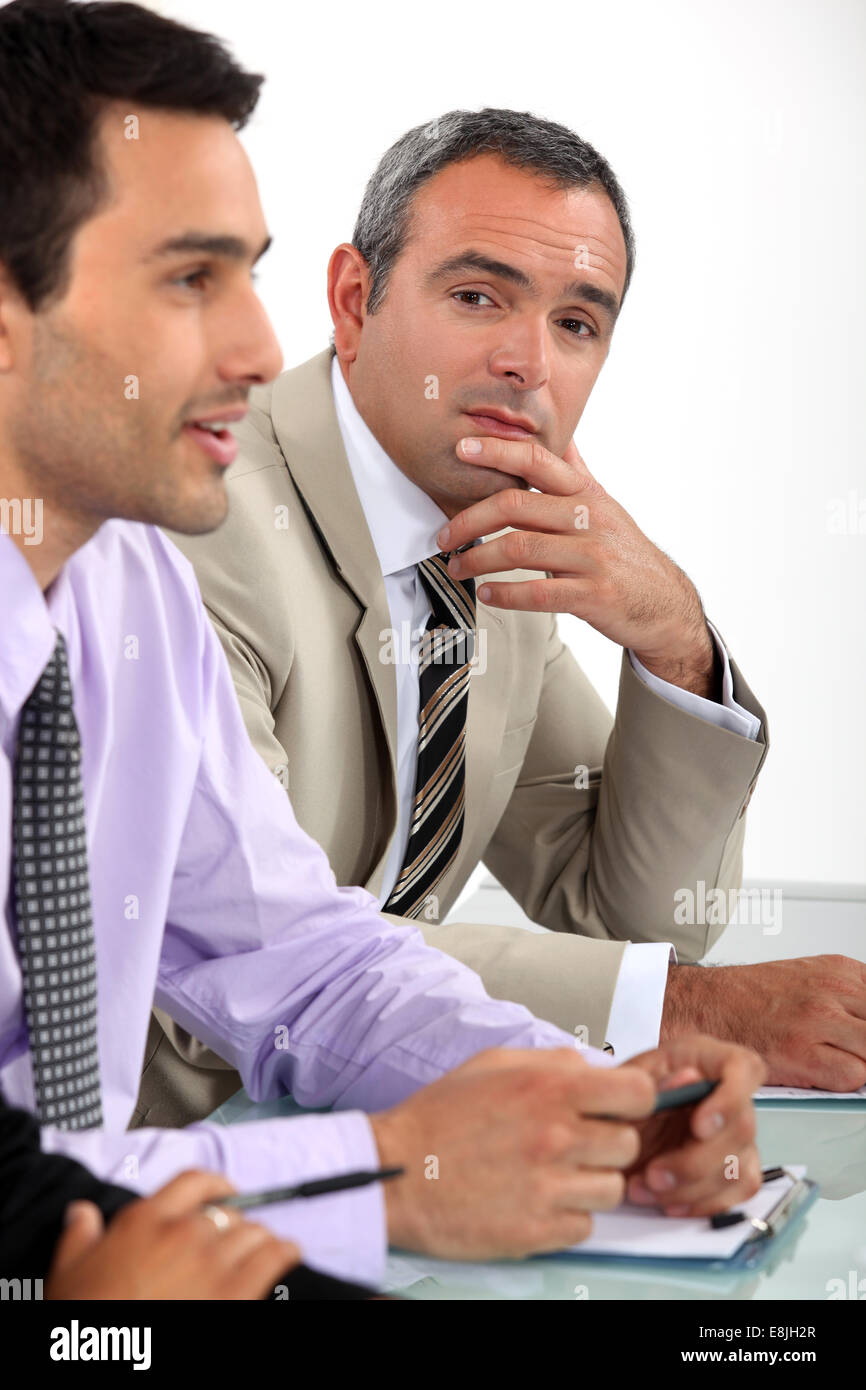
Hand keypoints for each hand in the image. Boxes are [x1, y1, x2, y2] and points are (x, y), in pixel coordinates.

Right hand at [45, 1170, 300, 1299]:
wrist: (108, 1353)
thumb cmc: (87, 1315)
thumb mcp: (69, 1270)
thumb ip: (80, 1234)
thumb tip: (81, 1213)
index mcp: (145, 1220)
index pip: (193, 1181)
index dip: (216, 1184)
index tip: (226, 1190)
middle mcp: (183, 1232)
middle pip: (227, 1212)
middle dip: (233, 1226)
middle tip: (234, 1240)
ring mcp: (211, 1261)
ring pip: (253, 1232)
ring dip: (259, 1240)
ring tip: (262, 1248)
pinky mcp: (235, 1291)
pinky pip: (274, 1257)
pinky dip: (284, 1252)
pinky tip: (287, 1253)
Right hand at [370, 1047, 653, 1258]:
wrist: (396, 1173)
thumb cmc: (439, 1118)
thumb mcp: (493, 1065)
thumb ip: (551, 1062)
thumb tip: (592, 1069)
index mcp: (548, 1089)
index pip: (637, 1094)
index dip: (631, 1101)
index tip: (616, 1108)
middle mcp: (555, 1136)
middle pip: (628, 1144)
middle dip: (606, 1144)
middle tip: (574, 1145)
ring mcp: (548, 1187)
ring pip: (612, 1189)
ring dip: (588, 1183)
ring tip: (552, 1175)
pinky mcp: (537, 1231)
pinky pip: (585, 1226)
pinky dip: (567, 1217)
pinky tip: (537, 1200)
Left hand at [437, 436, 716, 695]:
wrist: (666, 604)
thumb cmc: (626, 553)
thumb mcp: (606, 506)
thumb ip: (577, 473)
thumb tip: (562, 435)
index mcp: (586, 494)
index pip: (538, 461)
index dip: (498, 451)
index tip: (463, 449)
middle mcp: (589, 519)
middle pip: (516, 506)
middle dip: (469, 519)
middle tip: (444, 536)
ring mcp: (592, 557)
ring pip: (520, 548)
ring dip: (478, 558)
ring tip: (457, 566)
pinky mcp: (594, 595)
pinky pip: (539, 592)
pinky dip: (505, 593)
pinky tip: (487, 594)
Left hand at [624, 1035, 764, 1216]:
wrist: (624, 1117)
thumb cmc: (634, 1089)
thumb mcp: (632, 1076)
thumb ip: (656, 1080)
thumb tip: (688, 1078)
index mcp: (714, 1060)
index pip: (745, 1069)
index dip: (730, 1100)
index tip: (699, 1126)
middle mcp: (735, 1097)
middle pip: (742, 1130)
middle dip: (695, 1162)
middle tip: (653, 1175)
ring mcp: (739, 1135)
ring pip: (739, 1170)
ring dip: (692, 1189)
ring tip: (646, 1189)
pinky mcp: (736, 1168)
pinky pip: (736, 1193)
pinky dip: (702, 1204)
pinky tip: (669, 1202)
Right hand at [662, 957, 865, 1091]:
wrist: (707, 1004)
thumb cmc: (754, 996)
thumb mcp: (813, 977)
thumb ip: (852, 998)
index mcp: (840, 970)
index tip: (862, 1033)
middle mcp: (832, 991)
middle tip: (850, 1047)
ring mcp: (818, 1021)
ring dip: (861, 1061)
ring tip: (834, 1059)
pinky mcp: (802, 1053)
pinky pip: (853, 1076)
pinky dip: (844, 1079)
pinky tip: (822, 1070)